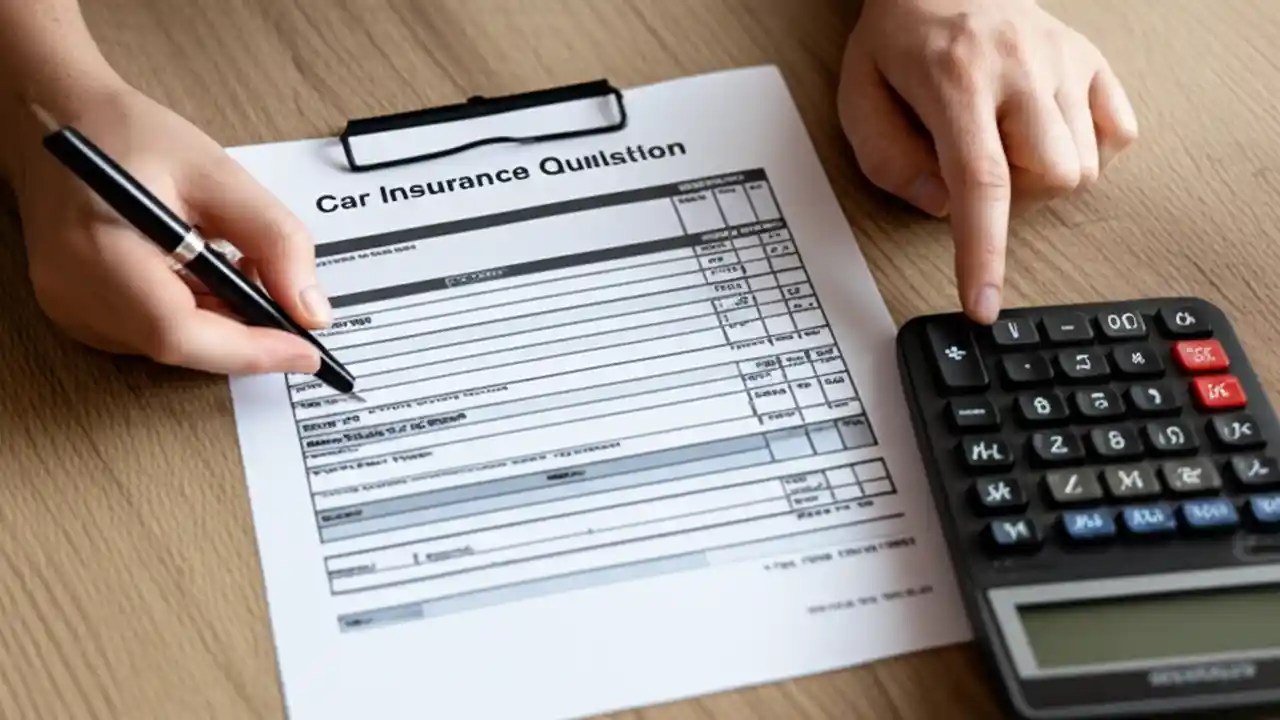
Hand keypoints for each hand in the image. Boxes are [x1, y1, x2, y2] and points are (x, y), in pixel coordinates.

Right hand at [6, 83, 329, 374]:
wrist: (55, 119)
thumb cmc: (125, 136)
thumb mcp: (217, 175)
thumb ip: (273, 241)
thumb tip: (310, 309)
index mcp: (102, 254)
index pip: (179, 333)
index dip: (250, 350)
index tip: (305, 352)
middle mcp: (75, 295)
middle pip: (180, 346)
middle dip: (245, 335)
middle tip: (288, 305)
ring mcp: (70, 308)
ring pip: (170, 345)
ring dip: (221, 322)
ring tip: (243, 270)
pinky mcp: (77, 310)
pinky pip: (149, 332)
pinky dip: (194, 314)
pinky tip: (209, 275)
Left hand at [838, 0, 1138, 322]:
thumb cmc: (898, 41)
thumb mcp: (860, 97)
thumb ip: (889, 161)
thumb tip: (943, 207)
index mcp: (956, 79)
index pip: (982, 182)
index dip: (985, 253)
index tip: (985, 303)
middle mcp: (1022, 66)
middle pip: (1053, 178)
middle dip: (1017, 201)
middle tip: (979, 174)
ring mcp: (1066, 60)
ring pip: (1086, 165)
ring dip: (1044, 179)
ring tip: (1006, 146)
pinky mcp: (1094, 59)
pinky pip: (1119, 134)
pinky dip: (1088, 152)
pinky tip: (1045, 135)